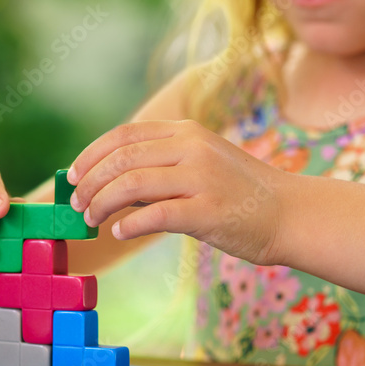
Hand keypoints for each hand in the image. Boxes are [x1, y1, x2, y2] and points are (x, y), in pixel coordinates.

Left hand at [67, 120, 287, 264]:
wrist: (291, 214)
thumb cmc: (238, 194)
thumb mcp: (200, 163)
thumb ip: (160, 165)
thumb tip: (107, 181)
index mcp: (186, 132)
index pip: (124, 134)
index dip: (91, 155)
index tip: (73, 175)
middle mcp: (192, 148)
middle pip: (121, 158)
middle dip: (90, 183)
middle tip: (77, 205)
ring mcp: (201, 178)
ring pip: (131, 183)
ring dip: (102, 203)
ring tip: (92, 220)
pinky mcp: (208, 211)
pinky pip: (155, 214)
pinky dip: (129, 224)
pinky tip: (119, 233)